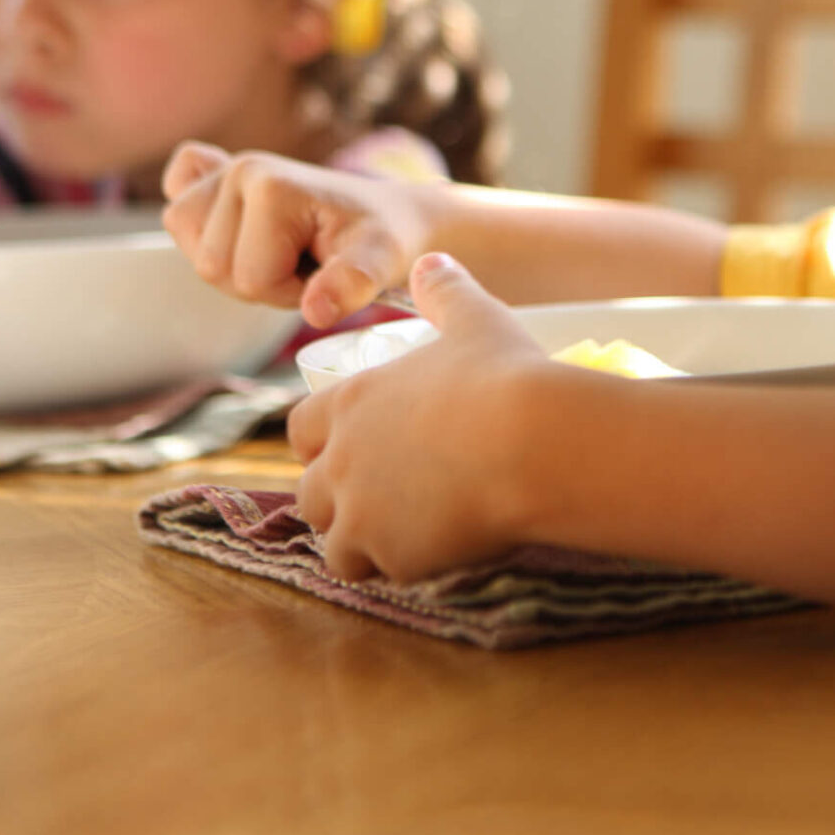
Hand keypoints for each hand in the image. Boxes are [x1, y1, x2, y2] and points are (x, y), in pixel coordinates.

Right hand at [161, 140, 420, 326]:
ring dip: (239, 270)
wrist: (393, 215)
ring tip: (284, 253)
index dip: (289, 292)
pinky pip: (179, 210)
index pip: (251, 279)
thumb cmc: (385, 237)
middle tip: (306, 263)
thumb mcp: (381, 260)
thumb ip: (352, 284)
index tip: (325, 271)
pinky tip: (239, 226)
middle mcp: (239, 171)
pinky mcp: (212, 181)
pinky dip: (201, 230)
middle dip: (263, 284)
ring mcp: (221, 174)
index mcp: (270, 184)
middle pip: (214, 269)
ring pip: (195, 255)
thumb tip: (316, 311)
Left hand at [287, 252, 551, 581]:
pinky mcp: (389, 554)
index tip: (360, 446)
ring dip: (361, 540)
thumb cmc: (505, 375)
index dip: (327, 440)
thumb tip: (431, 261)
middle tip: (388, 496)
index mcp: (352, 401)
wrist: (534, 442)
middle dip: (340, 498)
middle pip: (309, 492)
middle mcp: (341, 458)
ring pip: (333, 541)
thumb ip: (445, 291)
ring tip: (409, 533)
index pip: (301, 429)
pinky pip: (373, 572)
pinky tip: (435, 552)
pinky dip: (395, 566)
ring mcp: (360, 511)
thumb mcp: (476, 320)